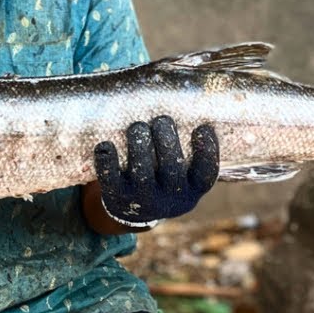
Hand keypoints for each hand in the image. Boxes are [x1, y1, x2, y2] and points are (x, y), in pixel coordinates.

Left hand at [93, 117, 218, 227]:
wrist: (135, 211)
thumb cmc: (163, 178)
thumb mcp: (183, 172)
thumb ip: (187, 147)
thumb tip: (192, 101)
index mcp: (192, 189)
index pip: (206, 173)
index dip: (207, 151)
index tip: (202, 127)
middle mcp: (170, 197)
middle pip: (171, 168)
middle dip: (166, 139)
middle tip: (161, 120)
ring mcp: (143, 199)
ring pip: (142, 171)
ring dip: (139, 144)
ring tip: (137, 126)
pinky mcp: (118, 197)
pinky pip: (110, 178)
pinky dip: (107, 159)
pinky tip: (106, 145)